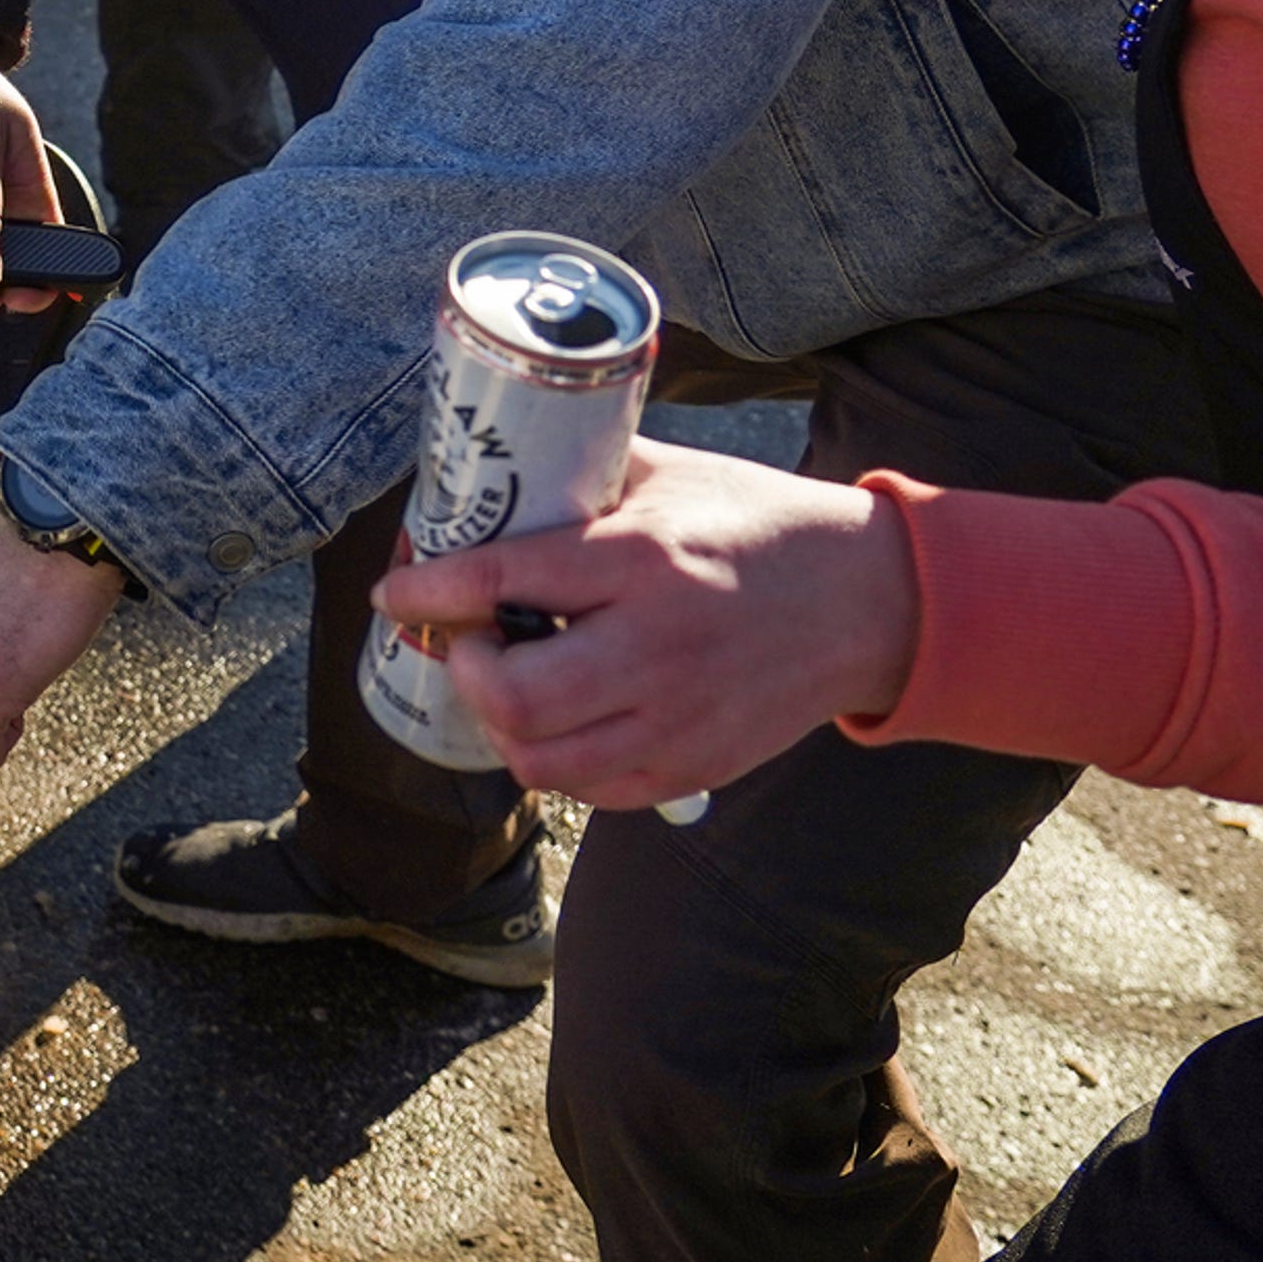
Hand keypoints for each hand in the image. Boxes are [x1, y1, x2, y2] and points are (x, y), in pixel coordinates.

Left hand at [368, 437, 920, 815]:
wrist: (867, 600)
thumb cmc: (757, 524)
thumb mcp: (669, 474)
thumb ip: (582, 474)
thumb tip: (485, 470)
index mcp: (643, 560)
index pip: (503, 579)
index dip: (430, 589)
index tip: (395, 590)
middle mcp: (657, 647)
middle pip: (513, 696)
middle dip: (463, 667)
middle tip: (464, 638)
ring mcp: (680, 719)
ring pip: (543, 761)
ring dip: (499, 725)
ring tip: (504, 682)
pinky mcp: (698, 767)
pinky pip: (594, 791)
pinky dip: (556, 761)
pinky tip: (557, 720)